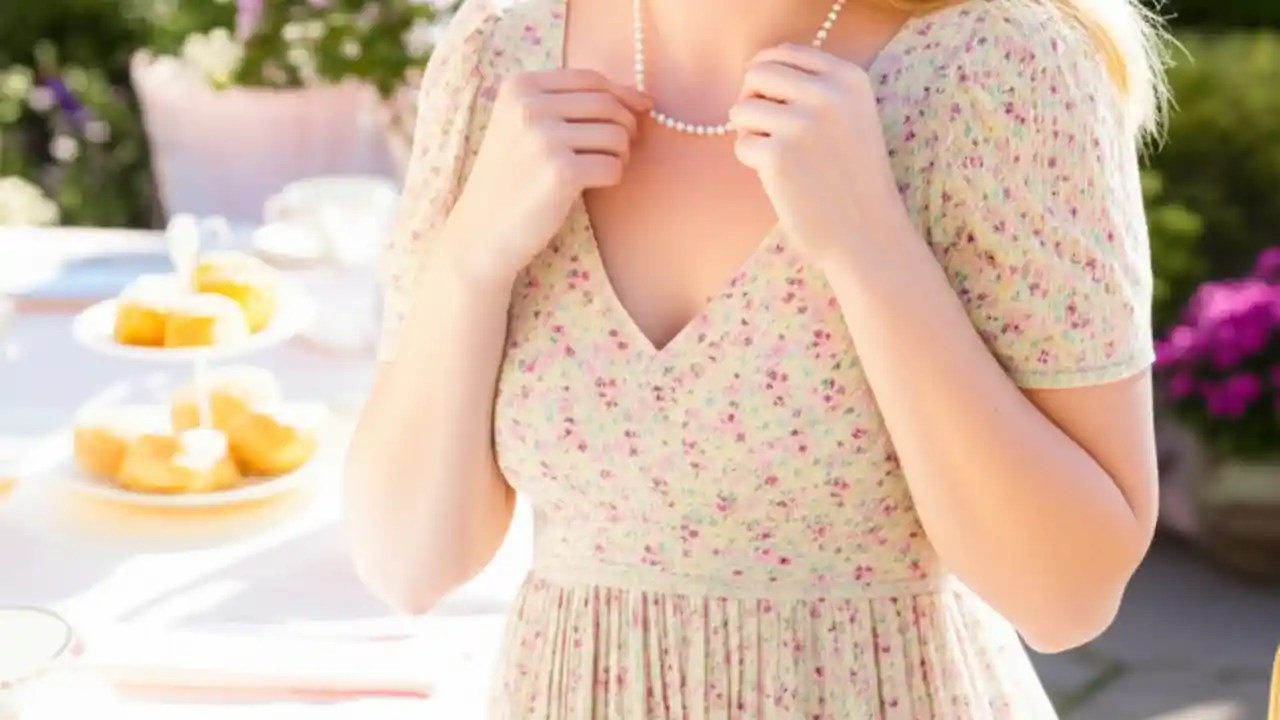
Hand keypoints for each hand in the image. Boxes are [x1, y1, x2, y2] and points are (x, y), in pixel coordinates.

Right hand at [446, 69, 650, 283]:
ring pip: (617, 134)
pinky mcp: (560, 172)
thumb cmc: (511, 179)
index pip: (590, 79)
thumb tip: (638, 98)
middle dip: (626, 127)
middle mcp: (528, 106)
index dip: (623, 93)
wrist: (481, 231)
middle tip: (619, 150)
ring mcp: (543, 138)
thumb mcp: (522, 126)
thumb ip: (567, 104)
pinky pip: (613, 166)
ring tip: (598, 169)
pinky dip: (612, 178)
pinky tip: (591, 187)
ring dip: (620, 155)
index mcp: (519, 87)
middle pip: (608, 104)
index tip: (641, 108)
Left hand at [729, 44, 905, 264]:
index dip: (768, 77)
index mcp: (849, 77)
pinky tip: (779, 178)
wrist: (867, 233)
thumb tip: (755, 70)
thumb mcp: (851, 116)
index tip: (773, 102)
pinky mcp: (777, 155)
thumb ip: (815, 86)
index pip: (785, 53)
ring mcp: (801, 123)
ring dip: (750, 133)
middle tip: (766, 128)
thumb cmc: (852, 177)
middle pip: (757, 73)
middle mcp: (827, 92)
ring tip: (778, 156)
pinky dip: (752, 162)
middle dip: (753, 99)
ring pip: (741, 109)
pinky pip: (741, 144)